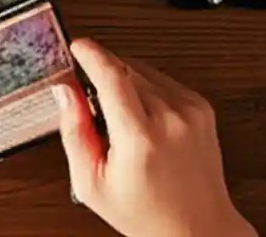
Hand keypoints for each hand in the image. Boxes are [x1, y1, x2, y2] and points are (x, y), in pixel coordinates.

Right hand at [54, 39, 256, 236]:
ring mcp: (190, 111)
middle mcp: (171, 119)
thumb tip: (65, 92)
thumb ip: (74, 132)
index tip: (76, 46)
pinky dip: (144, 87)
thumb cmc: (146, 213)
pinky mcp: (201, 107)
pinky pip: (162, 79)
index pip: (112, 76)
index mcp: (141, 138)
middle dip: (101, 73)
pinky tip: (140, 115)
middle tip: (89, 99)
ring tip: (118, 117)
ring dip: (122, 80)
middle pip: (125, 69)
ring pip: (142, 70)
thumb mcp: (91, 182)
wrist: (198, 227)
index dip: (90, 54)